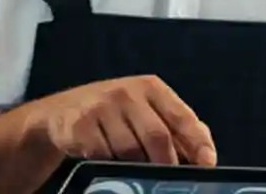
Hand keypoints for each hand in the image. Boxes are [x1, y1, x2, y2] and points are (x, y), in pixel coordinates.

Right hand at [30, 75, 216, 165]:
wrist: (58, 113)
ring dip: (133, 166)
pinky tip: (102, 157)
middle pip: (157, 137)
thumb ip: (174, 126)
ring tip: (128, 164)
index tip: (207, 164)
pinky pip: (103, 157)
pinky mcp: (80, 125)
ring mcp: (101, 107)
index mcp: (150, 88)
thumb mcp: (143, 110)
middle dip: (165, 164)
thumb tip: (205, 152)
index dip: (197, 143)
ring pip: (130, 151)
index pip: (182, 116)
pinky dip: (107, 164)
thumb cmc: (111, 114)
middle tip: (165, 178)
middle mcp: (126, 92)